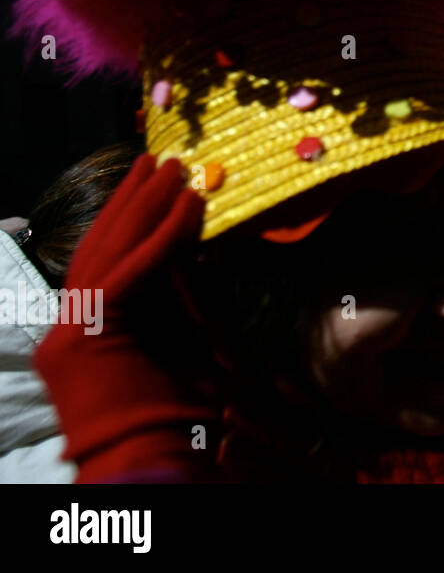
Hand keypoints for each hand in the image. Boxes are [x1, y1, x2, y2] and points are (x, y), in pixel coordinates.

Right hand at [33, 155, 216, 480]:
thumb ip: (177, 305)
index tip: (154, 182)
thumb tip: (194, 258)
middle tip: (156, 158)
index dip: (129, 219)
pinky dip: (162, 237)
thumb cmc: (173, 423)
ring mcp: (69, 334)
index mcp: (86, 333)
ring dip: (145, 206)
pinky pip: (131, 274)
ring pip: (110, 253)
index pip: (106, 262)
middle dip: (130, 201)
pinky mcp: (85, 338)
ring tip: (171, 167)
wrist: (148, 467)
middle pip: (100, 249)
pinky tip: (186, 204)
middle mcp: (68, 329)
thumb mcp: (179, 348)